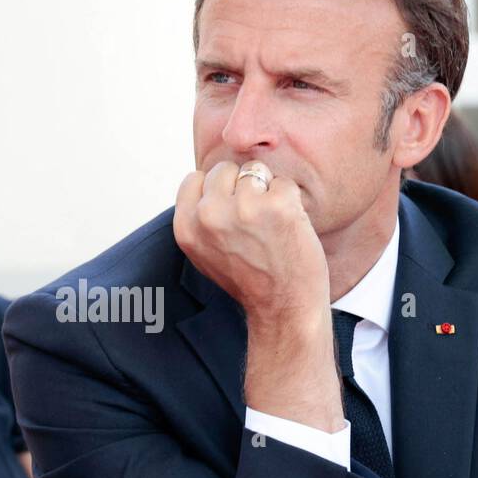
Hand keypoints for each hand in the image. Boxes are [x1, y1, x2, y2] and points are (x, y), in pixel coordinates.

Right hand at [176, 160, 343, 431]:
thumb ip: (199, 218)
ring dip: (267, 192)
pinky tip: (288, 228)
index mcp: (187, 227)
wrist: (284, 307)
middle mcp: (209, 216)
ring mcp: (243, 208)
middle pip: (224, 169)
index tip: (231, 216)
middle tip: (253, 223)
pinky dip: (291, 201)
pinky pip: (283, 183)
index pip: (195, 179)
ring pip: (255, 171)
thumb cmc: (250, 279)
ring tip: (270, 226)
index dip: (217, 192)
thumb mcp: (205, 253)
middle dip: (241, 187)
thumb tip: (203, 181)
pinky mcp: (276, 206)